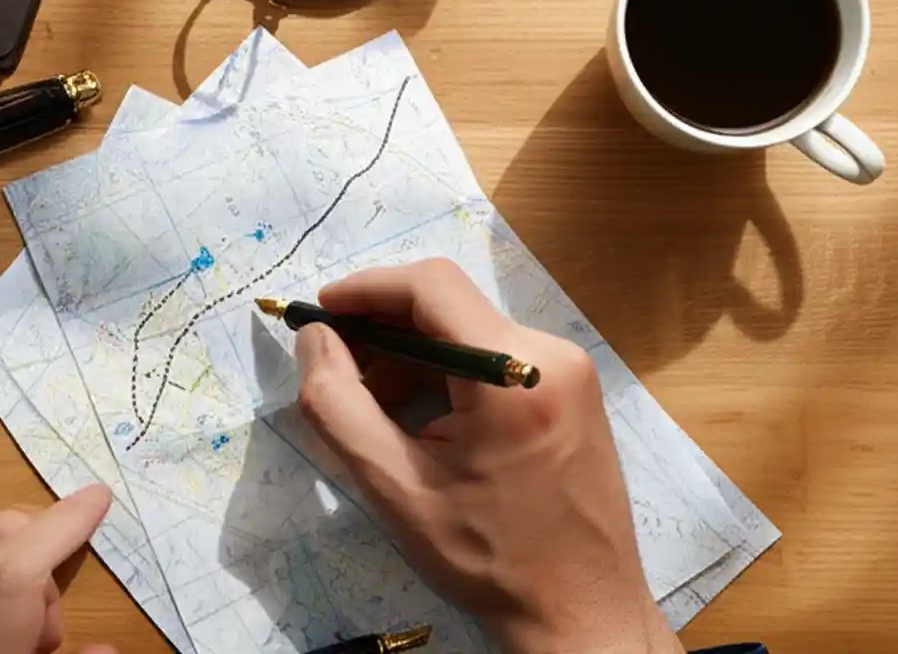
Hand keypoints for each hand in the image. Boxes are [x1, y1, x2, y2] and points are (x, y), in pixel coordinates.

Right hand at [295, 260, 681, 653]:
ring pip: (469, 333)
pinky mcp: (573, 392)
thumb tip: (315, 339)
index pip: (430, 286)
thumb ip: (339, 405)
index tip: (319, 314)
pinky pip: (495, 358)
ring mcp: (570, 372)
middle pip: (448, 307)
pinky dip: (447, 375)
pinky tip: (423, 423)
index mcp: (515, 372)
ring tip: (376, 411)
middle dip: (383, 330)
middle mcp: (552, 354)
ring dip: (412, 358)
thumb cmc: (489, 559)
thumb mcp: (395, 488)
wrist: (581, 612)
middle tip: (337, 373)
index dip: (365, 289)